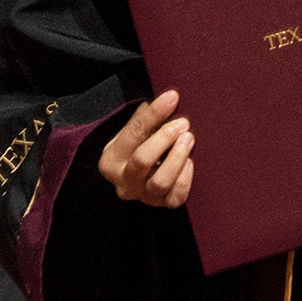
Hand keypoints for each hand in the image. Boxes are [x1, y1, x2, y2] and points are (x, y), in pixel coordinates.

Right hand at [98, 89, 194, 207]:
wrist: (145, 170)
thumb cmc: (142, 142)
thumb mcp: (138, 128)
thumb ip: (149, 117)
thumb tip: (171, 98)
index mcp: (111, 158)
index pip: (133, 133)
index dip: (155, 113)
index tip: (173, 97)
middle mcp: (123, 181)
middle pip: (142, 160)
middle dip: (165, 138)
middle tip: (183, 122)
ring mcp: (143, 196)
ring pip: (159, 182)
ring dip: (177, 157)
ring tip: (189, 138)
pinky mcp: (162, 204)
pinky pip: (176, 197)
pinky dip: (185, 178)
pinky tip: (190, 161)